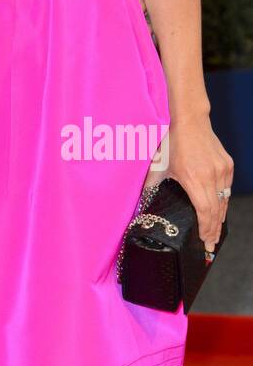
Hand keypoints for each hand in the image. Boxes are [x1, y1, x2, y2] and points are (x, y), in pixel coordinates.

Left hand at [139, 115, 232, 252]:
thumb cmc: (171, 142)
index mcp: (193, 178)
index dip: (205, 229)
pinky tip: (218, 210)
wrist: (189, 120)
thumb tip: (138, 204)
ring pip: (224, 201)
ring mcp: (222, 170)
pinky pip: (227, 188)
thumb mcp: (158, 165)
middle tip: (211, 245)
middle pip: (216, 211)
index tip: (205, 242)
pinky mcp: (227, 165)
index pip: (204, 211)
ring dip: (219, 218)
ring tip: (214, 232)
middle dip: (214, 230)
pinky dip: (223, 201)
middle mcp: (211, 176)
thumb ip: (150, 186)